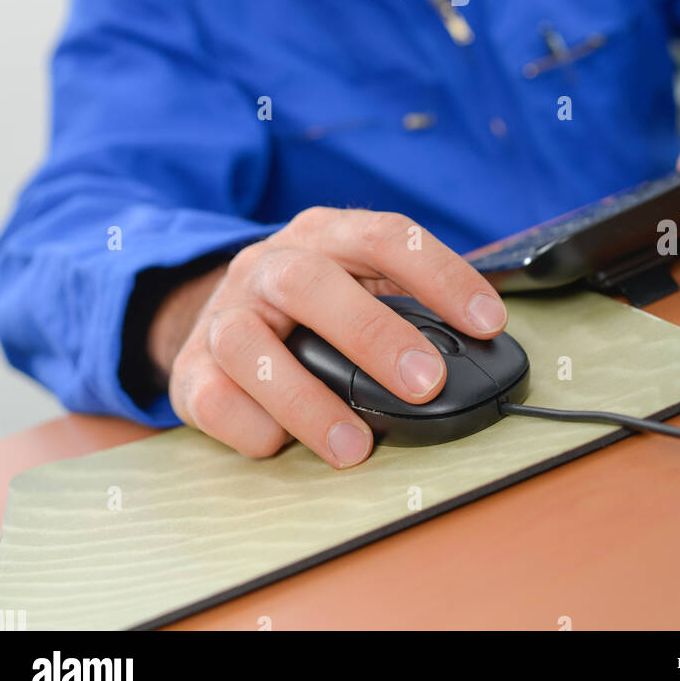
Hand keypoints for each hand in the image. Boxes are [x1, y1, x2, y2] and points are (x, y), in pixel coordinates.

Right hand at [166, 206, 506, 467]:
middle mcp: (269, 264)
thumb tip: (478, 350)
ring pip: (247, 344)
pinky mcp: (191, 368)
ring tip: (355, 446)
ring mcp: (224, 313)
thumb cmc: (311, 306)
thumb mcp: (358, 283)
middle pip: (310, 282)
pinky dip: (255, 425)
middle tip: (425, 384)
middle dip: (372, 334)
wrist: (212, 312)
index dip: (439, 273)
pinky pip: (214, 398)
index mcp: (324, 234)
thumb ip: (407, 308)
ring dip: (306, 400)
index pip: (383, 235)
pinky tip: (284, 442)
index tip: (488, 320)